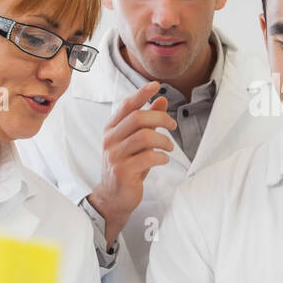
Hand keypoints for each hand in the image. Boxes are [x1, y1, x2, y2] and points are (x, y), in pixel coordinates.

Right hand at [86, 81, 177, 245]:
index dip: (142, 94)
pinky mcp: (123, 171)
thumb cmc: (127, 166)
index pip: (127, 105)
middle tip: (173, 126)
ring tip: (169, 147)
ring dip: (163, 140)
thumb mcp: (137, 142)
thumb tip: (161, 99)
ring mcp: (115, 156)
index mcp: (111, 129)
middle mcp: (110, 140)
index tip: (157, 85)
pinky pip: (148, 157)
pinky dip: (162, 157)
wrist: (114, 197)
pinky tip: (163, 160)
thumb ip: (148, 121)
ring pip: (145, 137)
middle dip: (160, 119)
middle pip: (138, 118)